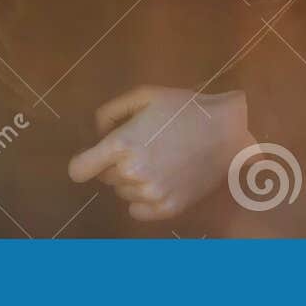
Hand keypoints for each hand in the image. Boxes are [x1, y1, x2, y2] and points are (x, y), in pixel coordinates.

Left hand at [67, 85, 252, 221]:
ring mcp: (150, 194)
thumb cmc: (184, 108)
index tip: (92, 158)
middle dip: (114, 163)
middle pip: (104, 178)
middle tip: (140, 146)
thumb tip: (96, 134)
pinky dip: (142, 198)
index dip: (82, 162)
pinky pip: (138, 210)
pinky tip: (161, 179)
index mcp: (122, 145)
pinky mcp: (167, 209)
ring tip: (157, 160)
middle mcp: (132, 174)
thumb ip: (110, 112)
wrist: (226, 131)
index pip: (79, 169)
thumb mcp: (144, 95)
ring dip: (130, 179)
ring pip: (122, 192)